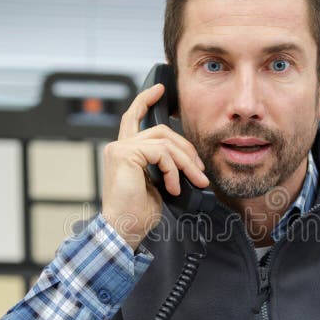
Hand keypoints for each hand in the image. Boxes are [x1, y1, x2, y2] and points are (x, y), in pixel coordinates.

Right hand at [101, 83, 208, 249]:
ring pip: (165, 142)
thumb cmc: (138, 214)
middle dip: (186, 148)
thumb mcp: (157, 185)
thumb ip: (164, 167)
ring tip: (195, 181)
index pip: (133, 117)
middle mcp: (119, 147)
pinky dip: (174, 170)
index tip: (161, 90)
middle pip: (161, 130)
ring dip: (186, 162)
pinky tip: (173, 188)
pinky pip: (162, 153)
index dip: (146, 99)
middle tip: (200, 171)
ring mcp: (120, 149)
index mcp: (125, 152)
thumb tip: (188, 164)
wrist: (124, 229)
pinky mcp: (125, 155)